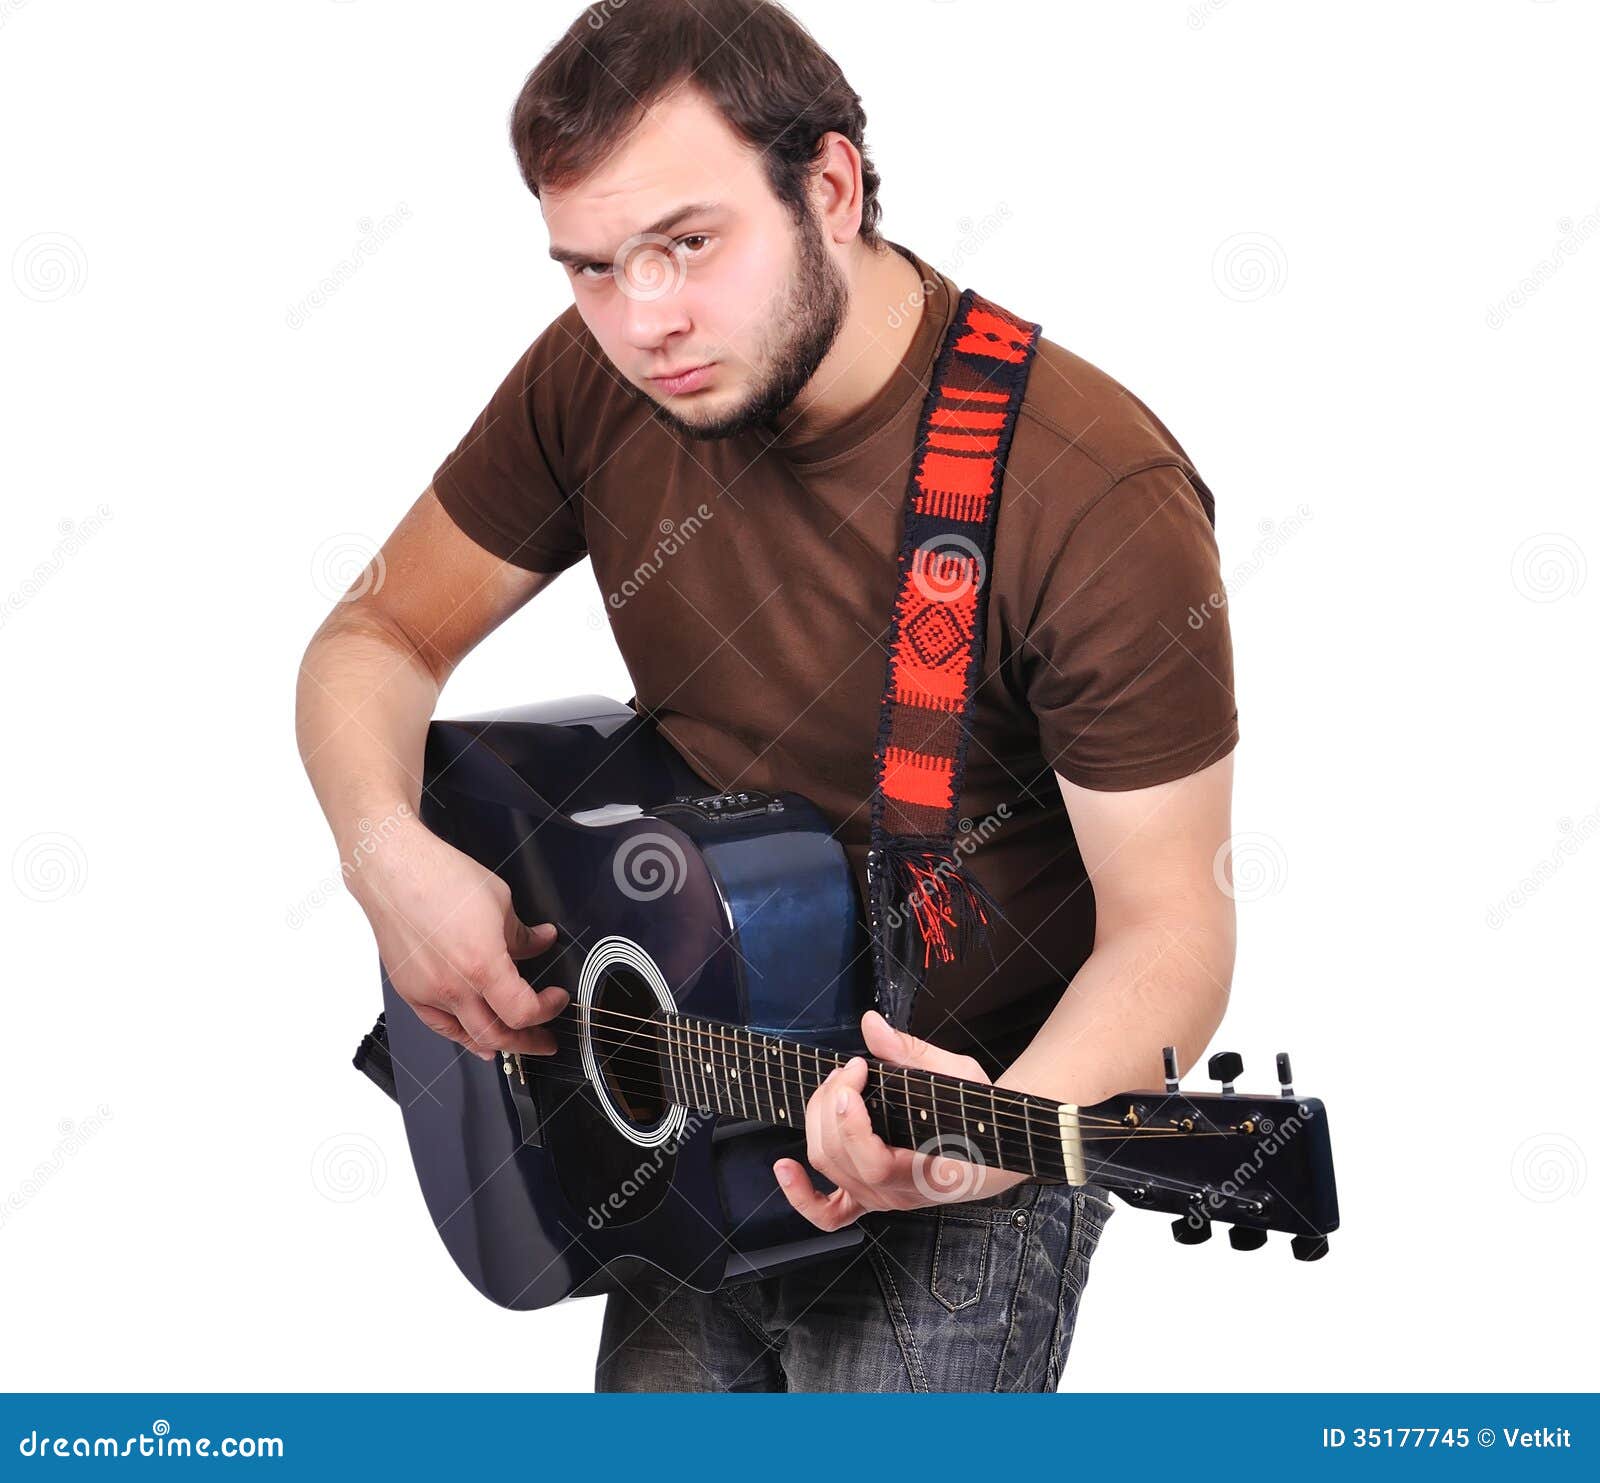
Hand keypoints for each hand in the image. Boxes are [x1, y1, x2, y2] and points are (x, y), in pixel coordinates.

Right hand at [347, 814, 568, 1060]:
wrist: (394, 872)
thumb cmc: (441, 878)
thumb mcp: (500, 900)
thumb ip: (522, 933)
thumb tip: (540, 942)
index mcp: (482, 965)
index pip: (523, 1011)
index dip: (547, 1009)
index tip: (556, 998)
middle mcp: (453, 987)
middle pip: (498, 1036)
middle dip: (528, 1041)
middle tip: (544, 1039)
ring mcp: (428, 993)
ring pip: (467, 1036)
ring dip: (497, 1044)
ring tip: (515, 1042)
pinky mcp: (409, 990)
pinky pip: (439, 1025)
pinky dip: (461, 1036)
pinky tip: (473, 1039)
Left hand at [773, 1010, 1025, 1229]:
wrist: (993, 1153)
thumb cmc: (979, 1115)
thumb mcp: (957, 1077)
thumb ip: (910, 1053)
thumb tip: (870, 1024)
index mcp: (928, 1172)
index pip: (873, 1161)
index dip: (852, 1120)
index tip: (858, 1070)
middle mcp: (898, 1194)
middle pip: (839, 1157)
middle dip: (832, 1101)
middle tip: (851, 1069)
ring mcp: (880, 1199)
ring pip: (827, 1166)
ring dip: (818, 1118)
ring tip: (837, 1085)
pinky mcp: (869, 1199)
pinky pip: (829, 1213)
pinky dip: (801, 1195)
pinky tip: (784, 1168)